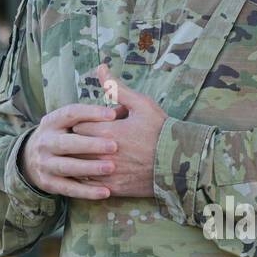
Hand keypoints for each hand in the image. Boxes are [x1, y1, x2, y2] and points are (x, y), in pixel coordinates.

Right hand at [20, 103, 119, 199]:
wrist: (31, 158)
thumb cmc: (62, 136)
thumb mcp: (69, 123)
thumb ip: (92, 117)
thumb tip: (121, 110)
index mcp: (51, 122)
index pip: (70, 113)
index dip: (90, 113)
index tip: (112, 115)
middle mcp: (45, 142)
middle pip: (66, 143)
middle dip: (90, 145)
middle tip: (114, 146)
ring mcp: (44, 163)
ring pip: (67, 166)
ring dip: (89, 168)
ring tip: (111, 168)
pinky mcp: (48, 183)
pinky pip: (69, 188)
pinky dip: (87, 191)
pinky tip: (105, 192)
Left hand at [69, 64, 166, 198]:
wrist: (180, 162)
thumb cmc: (161, 131)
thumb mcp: (141, 104)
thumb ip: (116, 88)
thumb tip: (101, 68)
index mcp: (107, 132)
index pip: (78, 126)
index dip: (85, 123)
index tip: (93, 123)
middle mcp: (103, 154)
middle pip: (75, 146)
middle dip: (80, 141)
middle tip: (91, 138)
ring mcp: (107, 173)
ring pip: (79, 166)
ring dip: (82, 160)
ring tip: (91, 154)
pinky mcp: (113, 189)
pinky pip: (88, 185)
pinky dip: (88, 177)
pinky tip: (95, 170)